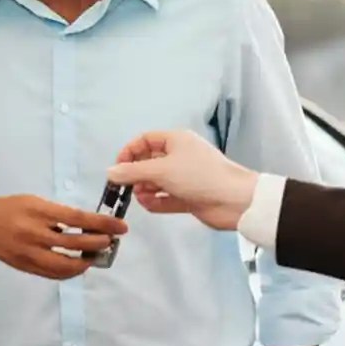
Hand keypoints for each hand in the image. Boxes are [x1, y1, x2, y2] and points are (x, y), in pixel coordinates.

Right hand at [0, 195, 126, 279]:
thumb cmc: (10, 209)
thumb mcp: (35, 202)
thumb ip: (58, 214)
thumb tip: (88, 227)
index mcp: (38, 211)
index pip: (78, 219)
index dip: (103, 224)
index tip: (121, 227)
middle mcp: (34, 233)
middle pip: (75, 244)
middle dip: (99, 244)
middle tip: (111, 240)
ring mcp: (29, 253)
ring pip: (66, 265)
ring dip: (86, 262)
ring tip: (96, 255)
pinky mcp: (26, 267)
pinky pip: (54, 274)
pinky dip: (70, 271)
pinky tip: (78, 264)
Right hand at [107, 130, 258, 230]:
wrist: (234, 200)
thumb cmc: (200, 176)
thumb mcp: (162, 170)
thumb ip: (133, 172)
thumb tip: (110, 172)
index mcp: (176, 141)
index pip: (146, 140)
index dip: (130, 152)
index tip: (118, 167)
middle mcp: (180, 157)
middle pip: (149, 162)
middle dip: (136, 174)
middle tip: (126, 186)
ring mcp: (185, 178)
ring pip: (156, 181)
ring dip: (145, 189)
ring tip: (142, 196)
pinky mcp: (189, 196)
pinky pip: (166, 198)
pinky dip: (156, 201)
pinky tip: (150, 204)